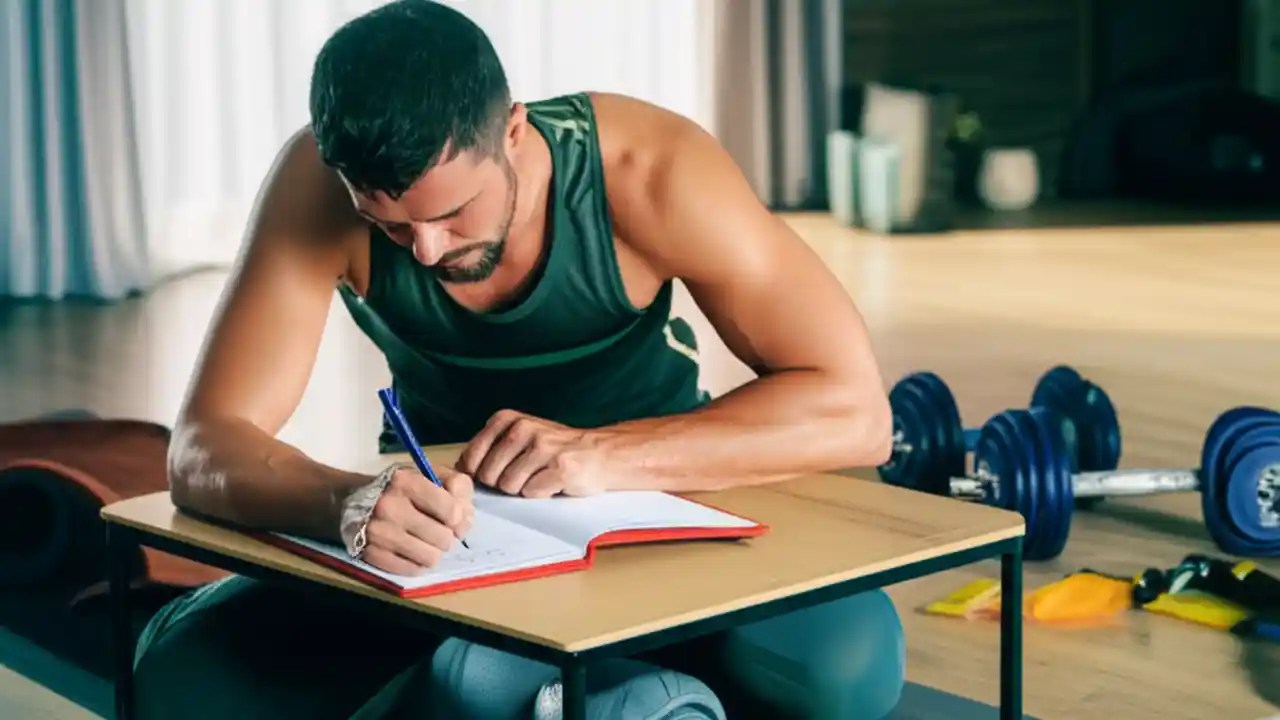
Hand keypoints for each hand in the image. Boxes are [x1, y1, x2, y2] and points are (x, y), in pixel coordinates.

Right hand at [359, 465, 474, 574]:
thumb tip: (465, 517)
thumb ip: (456, 485)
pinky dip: (418, 562)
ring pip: (430, 557)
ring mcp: (379, 533)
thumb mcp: (428, 474)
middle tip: (439, 531)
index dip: (459, 517)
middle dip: (447, 536)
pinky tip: (413, 551)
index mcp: (406, 482)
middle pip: (443, 538)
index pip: (451, 510)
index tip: (453, 517)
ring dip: (434, 551)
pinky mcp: (371, 554)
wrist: (351, 501)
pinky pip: (412, 570)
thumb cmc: (399, 488)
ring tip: (426, 542)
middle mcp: (390, 507)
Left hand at [457, 410, 612, 497]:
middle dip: (503, 483)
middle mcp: (522, 429)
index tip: (496, 475)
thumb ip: (490, 447)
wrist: (599, 452)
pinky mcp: (560, 467)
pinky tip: (553, 481)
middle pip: (488, 476)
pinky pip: (532, 492)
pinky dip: (541, 493)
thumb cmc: (554, 449)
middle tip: (524, 474)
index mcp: (506, 420)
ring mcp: (542, 447)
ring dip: (523, 488)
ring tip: (540, 475)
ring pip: (509, 486)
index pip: (470, 459)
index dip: (480, 475)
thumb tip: (458, 469)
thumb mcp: (519, 436)